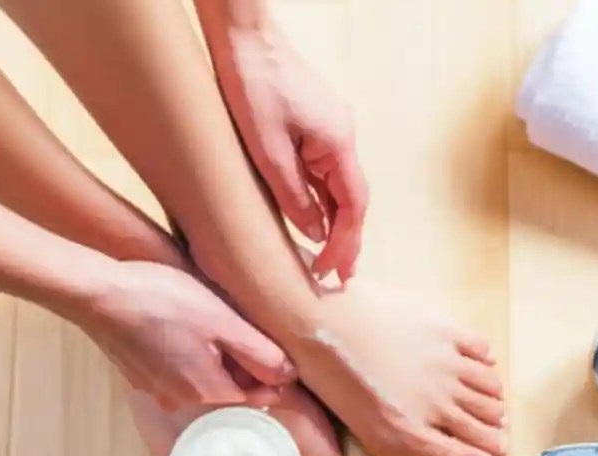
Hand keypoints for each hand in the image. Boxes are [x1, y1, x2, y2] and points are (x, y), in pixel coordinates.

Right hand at [76, 261, 296, 408]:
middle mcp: (181, 400)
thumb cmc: (163, 301)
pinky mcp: (138, 374)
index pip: (259, 397)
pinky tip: (186, 325)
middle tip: (250, 330)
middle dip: (245, 366)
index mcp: (208, 392)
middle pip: (230, 389)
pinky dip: (190, 354)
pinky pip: (178, 370)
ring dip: (217, 358)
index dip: (276, 378)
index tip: (284, 356)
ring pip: (203, 379)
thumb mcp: (224, 321)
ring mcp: (156, 389)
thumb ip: (260, 352)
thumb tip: (290, 376)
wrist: (96, 292)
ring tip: (218, 323)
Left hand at [210, 23, 368, 281]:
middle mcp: (342, 137)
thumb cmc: (252, 84)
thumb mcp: (267, 149)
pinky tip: (309, 217)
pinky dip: (320, 198)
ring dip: (333, 222)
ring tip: (325, 258)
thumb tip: (315, 232)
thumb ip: (294, 195)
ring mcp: (329, 129)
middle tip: (339, 278)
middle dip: (346, 240)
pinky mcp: (312, 123)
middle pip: (352, 199)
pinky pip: (322, 170)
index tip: (334, 273)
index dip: (346, 244)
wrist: (243, 35)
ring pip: (336, 186)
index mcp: (338, 144)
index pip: (354, 206)